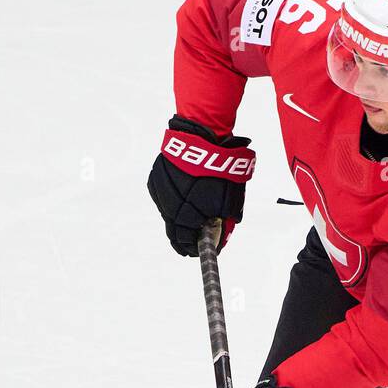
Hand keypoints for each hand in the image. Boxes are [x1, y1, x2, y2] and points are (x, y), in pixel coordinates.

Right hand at [148, 116, 255, 255]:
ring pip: (167, 213)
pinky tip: (181, 198)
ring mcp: (162, 191)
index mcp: (189, 213)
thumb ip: (225, 220)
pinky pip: (163, 196)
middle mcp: (171, 205)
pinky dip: (172, 201)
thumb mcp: (231, 199)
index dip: (192, 249)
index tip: (196, 252)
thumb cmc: (220, 168)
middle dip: (183, 238)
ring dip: (177, 218)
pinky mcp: (156, 178)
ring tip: (187, 220)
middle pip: (173, 231)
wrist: (203, 136)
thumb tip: (222, 236)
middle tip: (189, 244)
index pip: (187, 241)